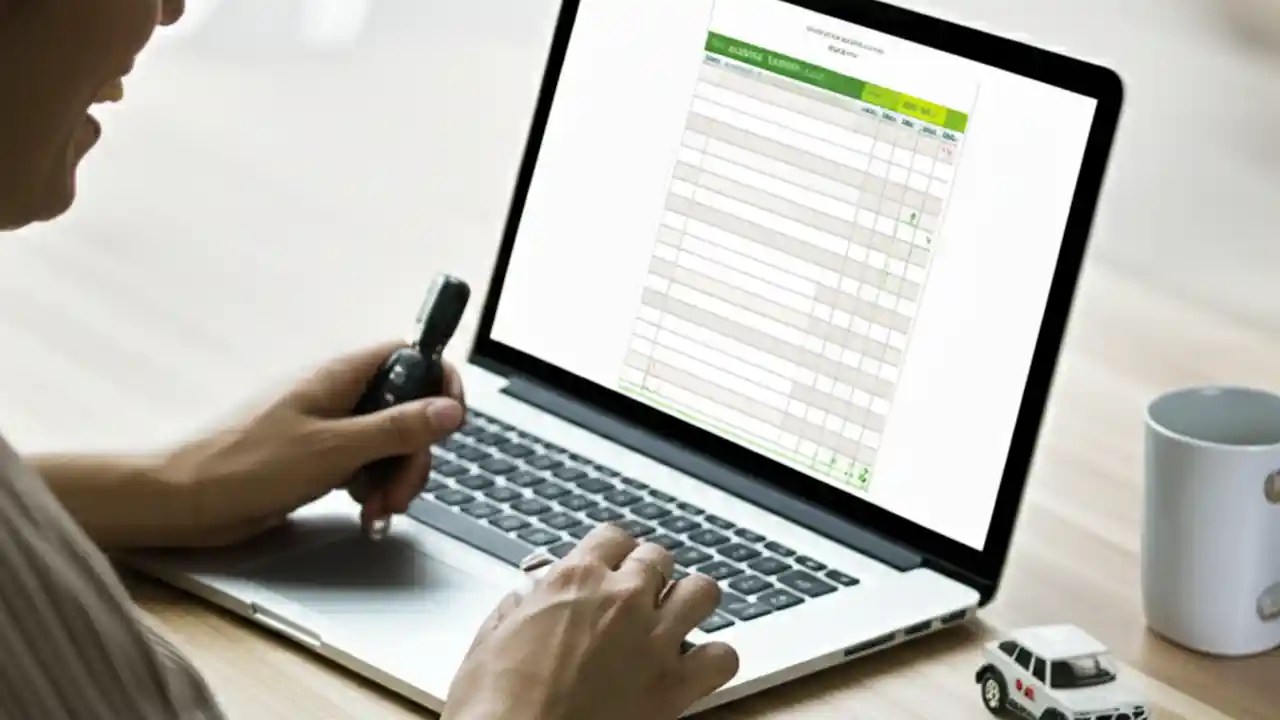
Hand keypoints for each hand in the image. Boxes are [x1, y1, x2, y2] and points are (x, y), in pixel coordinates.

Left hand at [160, 341, 464, 545]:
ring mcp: (329, 427)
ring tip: (376, 508)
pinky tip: (363, 512)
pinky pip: (365, 465)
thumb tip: (449, 409)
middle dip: (415, 453)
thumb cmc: (244, 467)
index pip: (411, 356)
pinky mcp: (318, 458)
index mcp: (341, 376)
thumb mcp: (335, 450)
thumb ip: (397, 428)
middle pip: (408, 409)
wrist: (184, 502)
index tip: (450, 421)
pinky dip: (373, 488)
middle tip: (400, 491)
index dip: (438, 382)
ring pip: (390, 443)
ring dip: (395, 477)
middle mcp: (338, 395)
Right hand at [442, 525, 739, 719]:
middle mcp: (621, 599)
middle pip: (659, 557)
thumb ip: (517, 610)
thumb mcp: (490, 641)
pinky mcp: (674, 685)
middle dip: (651, 575)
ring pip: (703, 591)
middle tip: (640, 597)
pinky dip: (714, 660)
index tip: (612, 566)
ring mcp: (653, 640)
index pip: (613, 536)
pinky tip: (696, 667)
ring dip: (691, 602)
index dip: (614, 552)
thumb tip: (526, 600)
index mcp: (573, 580)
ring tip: (676, 620)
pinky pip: (723, 656)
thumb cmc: (495, 706)